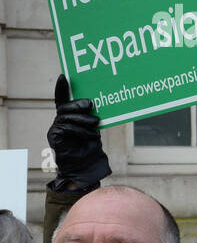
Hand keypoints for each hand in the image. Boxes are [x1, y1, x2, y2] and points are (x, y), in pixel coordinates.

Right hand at [47, 74, 109, 188]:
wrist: (85, 166)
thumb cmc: (90, 146)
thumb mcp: (93, 128)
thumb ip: (91, 116)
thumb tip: (95, 104)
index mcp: (68, 116)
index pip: (63, 99)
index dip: (62, 88)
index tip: (64, 76)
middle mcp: (60, 120)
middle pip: (65, 107)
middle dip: (78, 104)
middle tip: (91, 104)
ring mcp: (56, 128)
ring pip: (66, 117)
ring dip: (83, 119)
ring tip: (96, 123)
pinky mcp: (54, 137)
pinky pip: (66, 128)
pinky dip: (81, 131)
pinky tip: (92, 135)